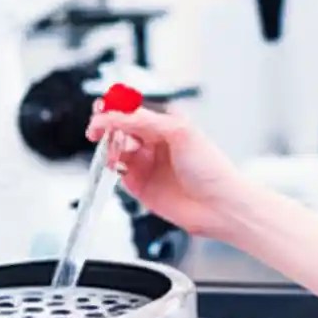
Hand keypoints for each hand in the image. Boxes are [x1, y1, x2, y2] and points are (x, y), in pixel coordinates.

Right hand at [86, 107, 248, 238]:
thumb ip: (146, 121)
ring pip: (116, 151)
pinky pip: (118, 173)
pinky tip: (118, 166)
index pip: (133, 112)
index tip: (100, 111)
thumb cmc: (212, 169)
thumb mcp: (180, 132)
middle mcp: (155, 144)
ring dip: (110, 149)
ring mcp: (147, 165)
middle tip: (98, 130)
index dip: (114, 110)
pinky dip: (113, 168)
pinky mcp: (141, 187)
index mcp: (167, 126)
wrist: (219, 206)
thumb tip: (118, 116)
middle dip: (107, 128)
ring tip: (115, 152)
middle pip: (120, 130)